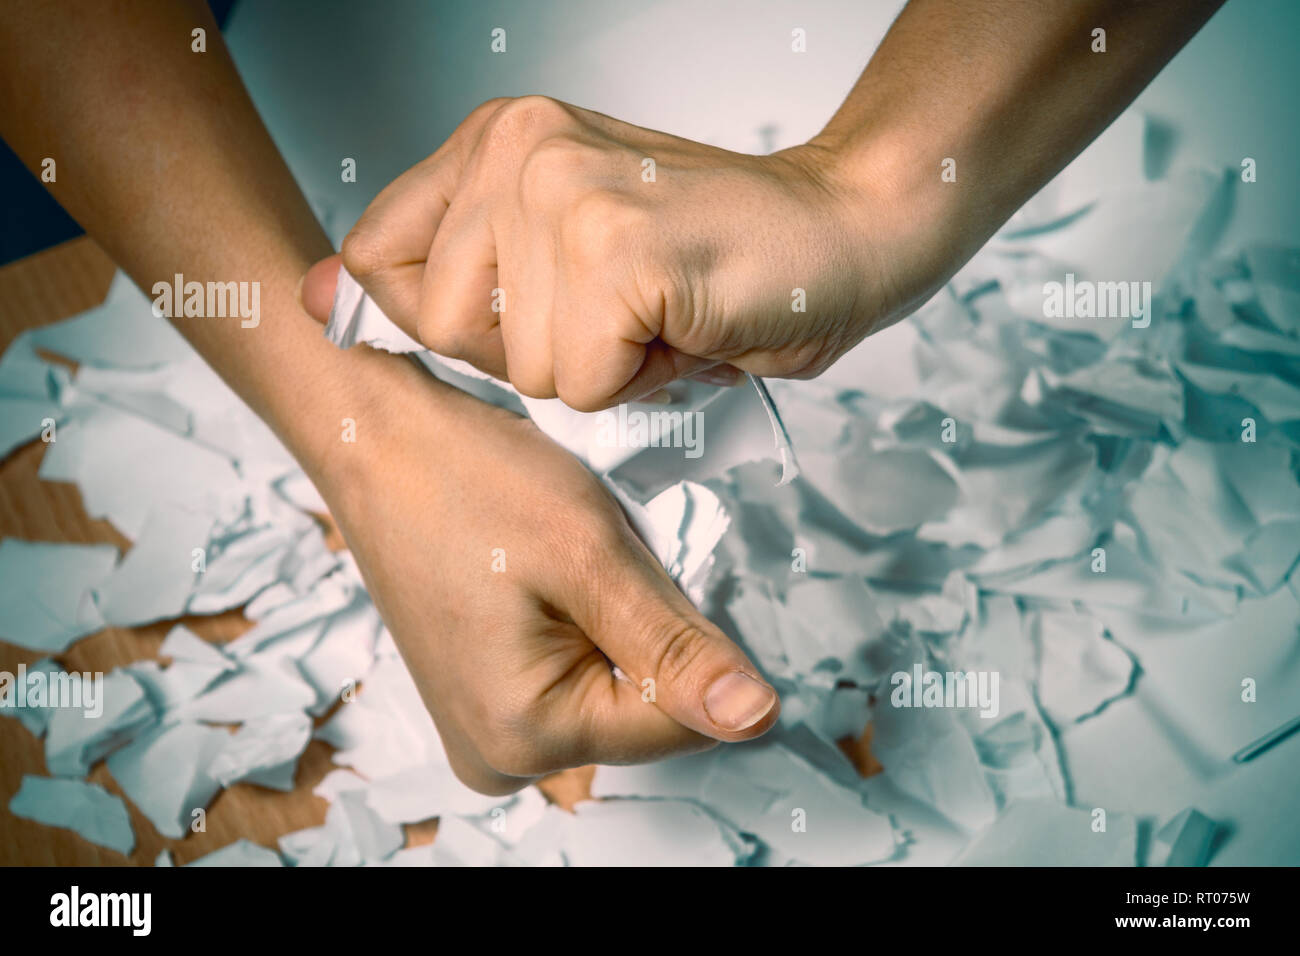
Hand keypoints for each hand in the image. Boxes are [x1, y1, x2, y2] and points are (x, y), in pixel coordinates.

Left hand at [302, 96, 927, 410]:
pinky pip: (586, 383)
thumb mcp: (562, 256)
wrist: (847, 235)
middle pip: (447, 329)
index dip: (440, 320)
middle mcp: (519, 147)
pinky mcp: (617, 248)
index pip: (376, 258)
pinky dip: (646, 382)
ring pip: (524, 369)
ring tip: (661, 316)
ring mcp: (565, 192)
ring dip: (602, 372)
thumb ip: (450, 269)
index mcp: (497, 139)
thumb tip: (308, 295)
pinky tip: (688, 326)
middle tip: (618, 312)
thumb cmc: (713, 260)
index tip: (527, 315)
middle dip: (537, 355)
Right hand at [309, 361, 779, 794]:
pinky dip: (590, 622)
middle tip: (598, 557)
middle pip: (647, 712)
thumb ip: (676, 647)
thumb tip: (754, 718)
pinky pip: (577, 674)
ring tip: (565, 561)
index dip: (695, 641)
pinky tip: (552, 575)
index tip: (651, 569)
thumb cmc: (463, 479)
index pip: (680, 723)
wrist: (380, 439)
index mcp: (525, 735)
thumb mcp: (591, 556)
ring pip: (617, 688)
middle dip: (650, 629)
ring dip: (620, 621)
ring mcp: (487, 731)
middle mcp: (500, 757)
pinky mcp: (486, 698)